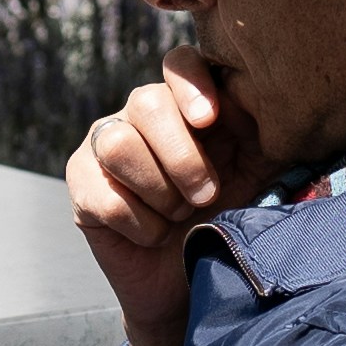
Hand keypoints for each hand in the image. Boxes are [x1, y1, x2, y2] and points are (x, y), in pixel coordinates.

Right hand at [66, 60, 259, 345]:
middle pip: (147, 102)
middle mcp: (141, 114)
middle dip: (183, 158)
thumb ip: (263, 135)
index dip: (191, 84)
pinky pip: (105, 196)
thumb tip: (256, 98)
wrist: (192, 282)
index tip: (209, 120)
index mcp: (187, 102)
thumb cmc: (226, 219)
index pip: (180, 63)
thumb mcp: (257, 176)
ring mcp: (104, 144)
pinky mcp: (82, 184)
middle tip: (205, 196)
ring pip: (118, 144)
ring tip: (177, 215)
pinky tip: (153, 236)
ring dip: (159, 191)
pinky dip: (140, 225)